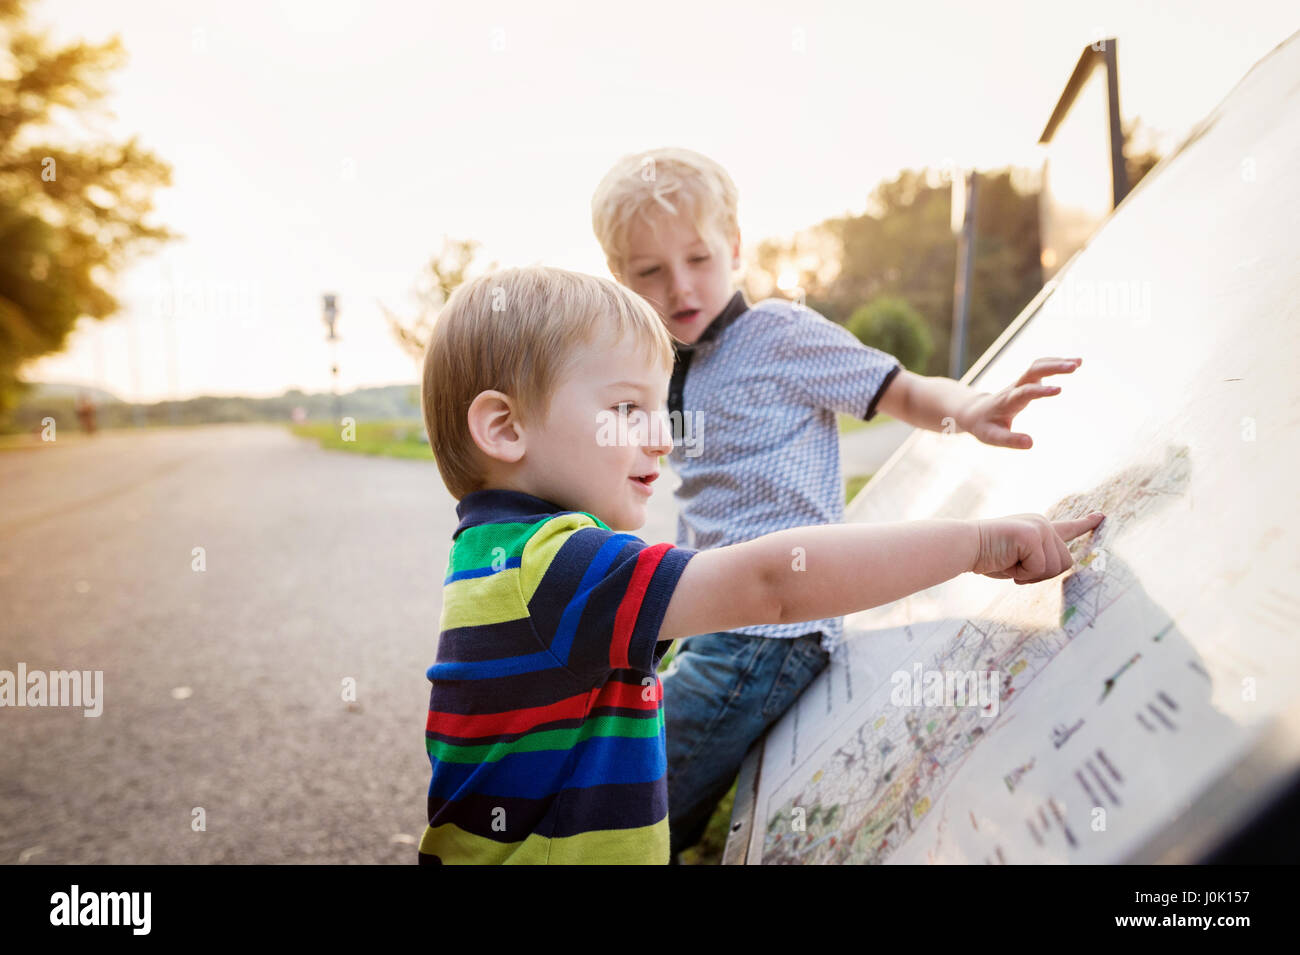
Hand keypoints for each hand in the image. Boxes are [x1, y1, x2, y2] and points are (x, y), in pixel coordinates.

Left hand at [957, 357, 1081, 448]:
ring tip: (1079, 363)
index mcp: (1008, 402)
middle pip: (1033, 371)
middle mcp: (1015, 388)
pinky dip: (1056, 363)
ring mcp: (1021, 382)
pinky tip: (1076, 363)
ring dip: (1057, 362)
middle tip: (1074, 366)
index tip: (1059, 390)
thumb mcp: (993, 437)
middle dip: (1053, 367)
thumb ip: (1010, 440)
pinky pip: (1041, 368)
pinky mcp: (1027, 381)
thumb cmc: (984, 426)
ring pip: (1038, 366)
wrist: (974, 412)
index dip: (1040, 390)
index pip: (1024, 392)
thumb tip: (1031, 443)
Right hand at [972, 512, 1103, 583]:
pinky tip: (1007, 561)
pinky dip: (1022, 574)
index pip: (1067, 527)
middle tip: (1016, 569)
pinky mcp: (1033, 535)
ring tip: (1010, 563)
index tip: (1101, 516)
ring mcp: (1039, 527)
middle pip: (1065, 563)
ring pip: (1055, 568)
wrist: (965, 546)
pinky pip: (1039, 568)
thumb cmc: (986, 556)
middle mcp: (1043, 523)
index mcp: (1038, 528)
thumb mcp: (1019, 560)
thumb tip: (1061, 565)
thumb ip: (1038, 560)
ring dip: (1031, 575)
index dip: (1085, 525)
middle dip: (1042, 574)